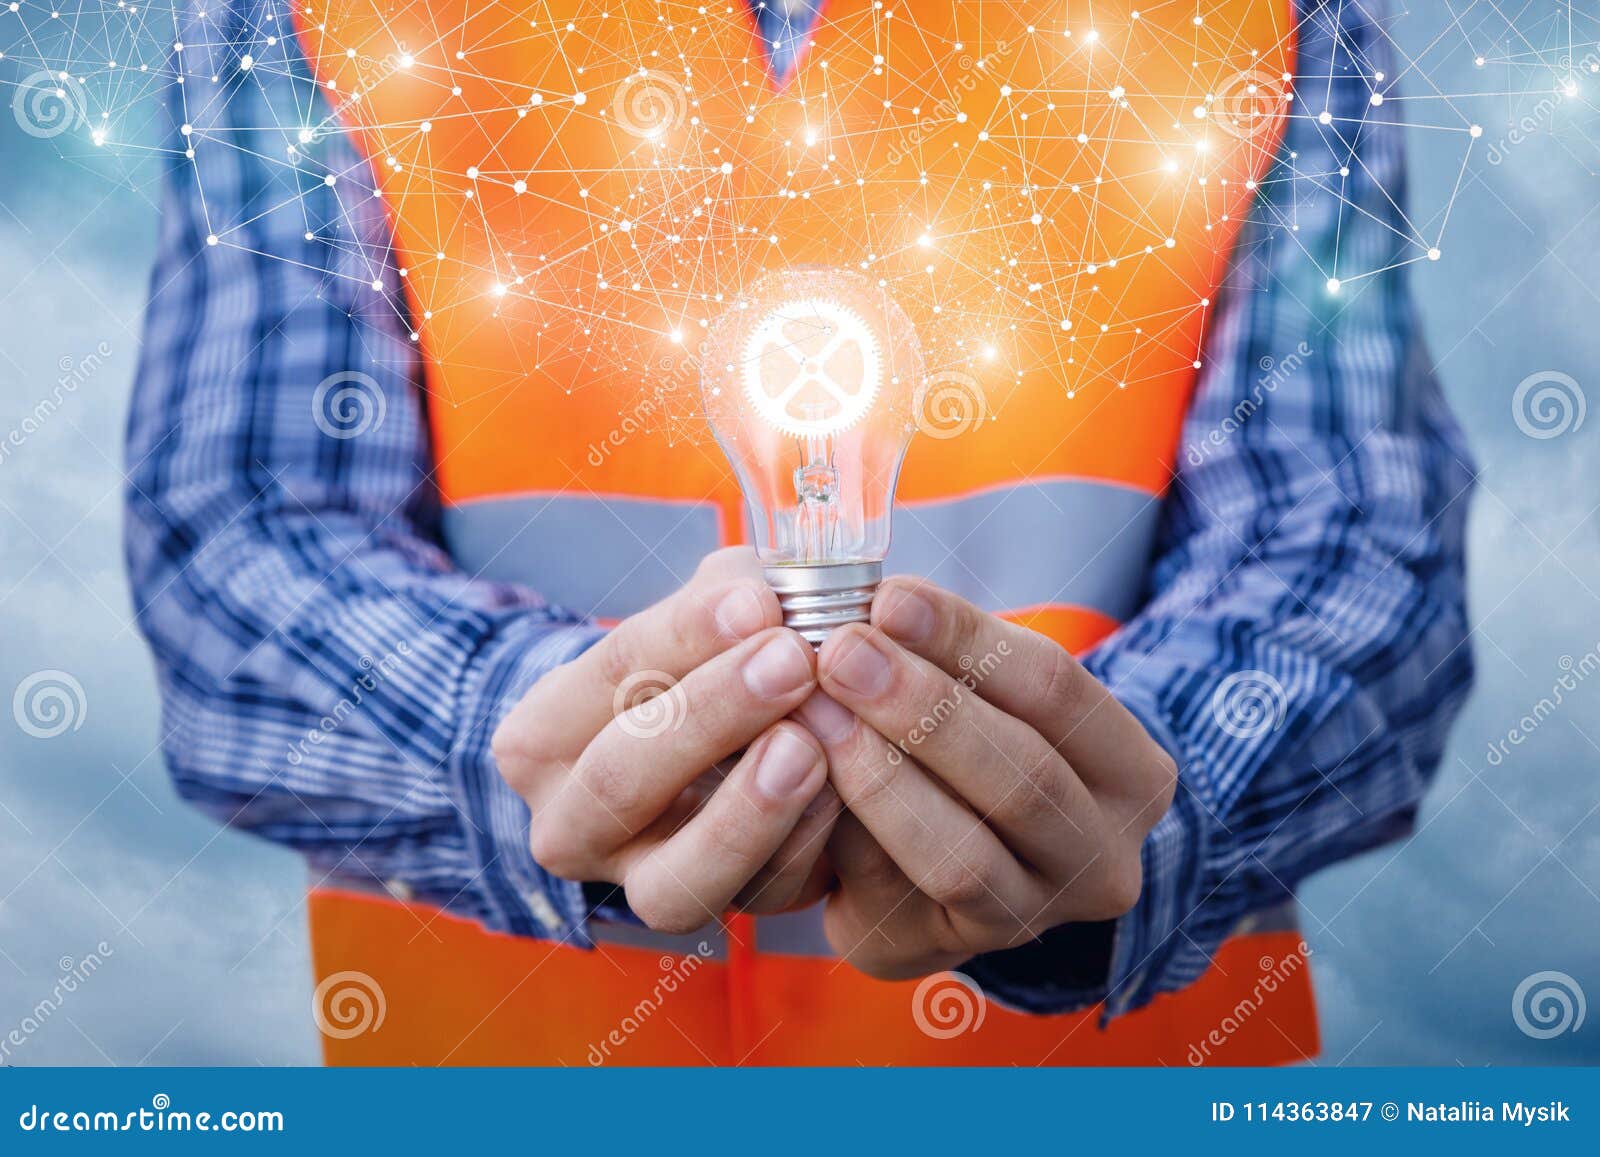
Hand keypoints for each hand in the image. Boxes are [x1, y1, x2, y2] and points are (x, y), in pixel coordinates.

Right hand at [492, 549, 842, 933]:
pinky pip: (755, 899)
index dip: (687, 635)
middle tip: (793, 662)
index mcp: (541, 736)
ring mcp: (636, 884)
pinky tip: (842, 794)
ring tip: (809, 747)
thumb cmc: (695, 665)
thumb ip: (731, 594)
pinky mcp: (715, 915)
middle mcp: (567, 826)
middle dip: (711, 717)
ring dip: (746, 814)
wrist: (701, 753)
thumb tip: (766, 595)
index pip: (609, 672)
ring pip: (675, 880)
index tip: (759, 601)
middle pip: (621, 780)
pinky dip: (800, 848)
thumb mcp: (700, 613)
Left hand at [796, 578, 1177, 978]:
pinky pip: (893, 897)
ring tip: (814, 711)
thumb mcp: (986, 686)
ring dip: (880, 778)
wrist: (952, 846)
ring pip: (961, 857)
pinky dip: (844, 834)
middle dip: (922, 708)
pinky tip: (795, 777)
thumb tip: (870, 602)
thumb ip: (943, 650)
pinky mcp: (946, 950)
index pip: (1057, 690)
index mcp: (1131, 773)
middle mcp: (1101, 861)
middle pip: (1021, 778)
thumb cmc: (971, 733)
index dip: (967, 639)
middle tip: (839, 652)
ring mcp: (1030, 918)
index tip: (888, 597)